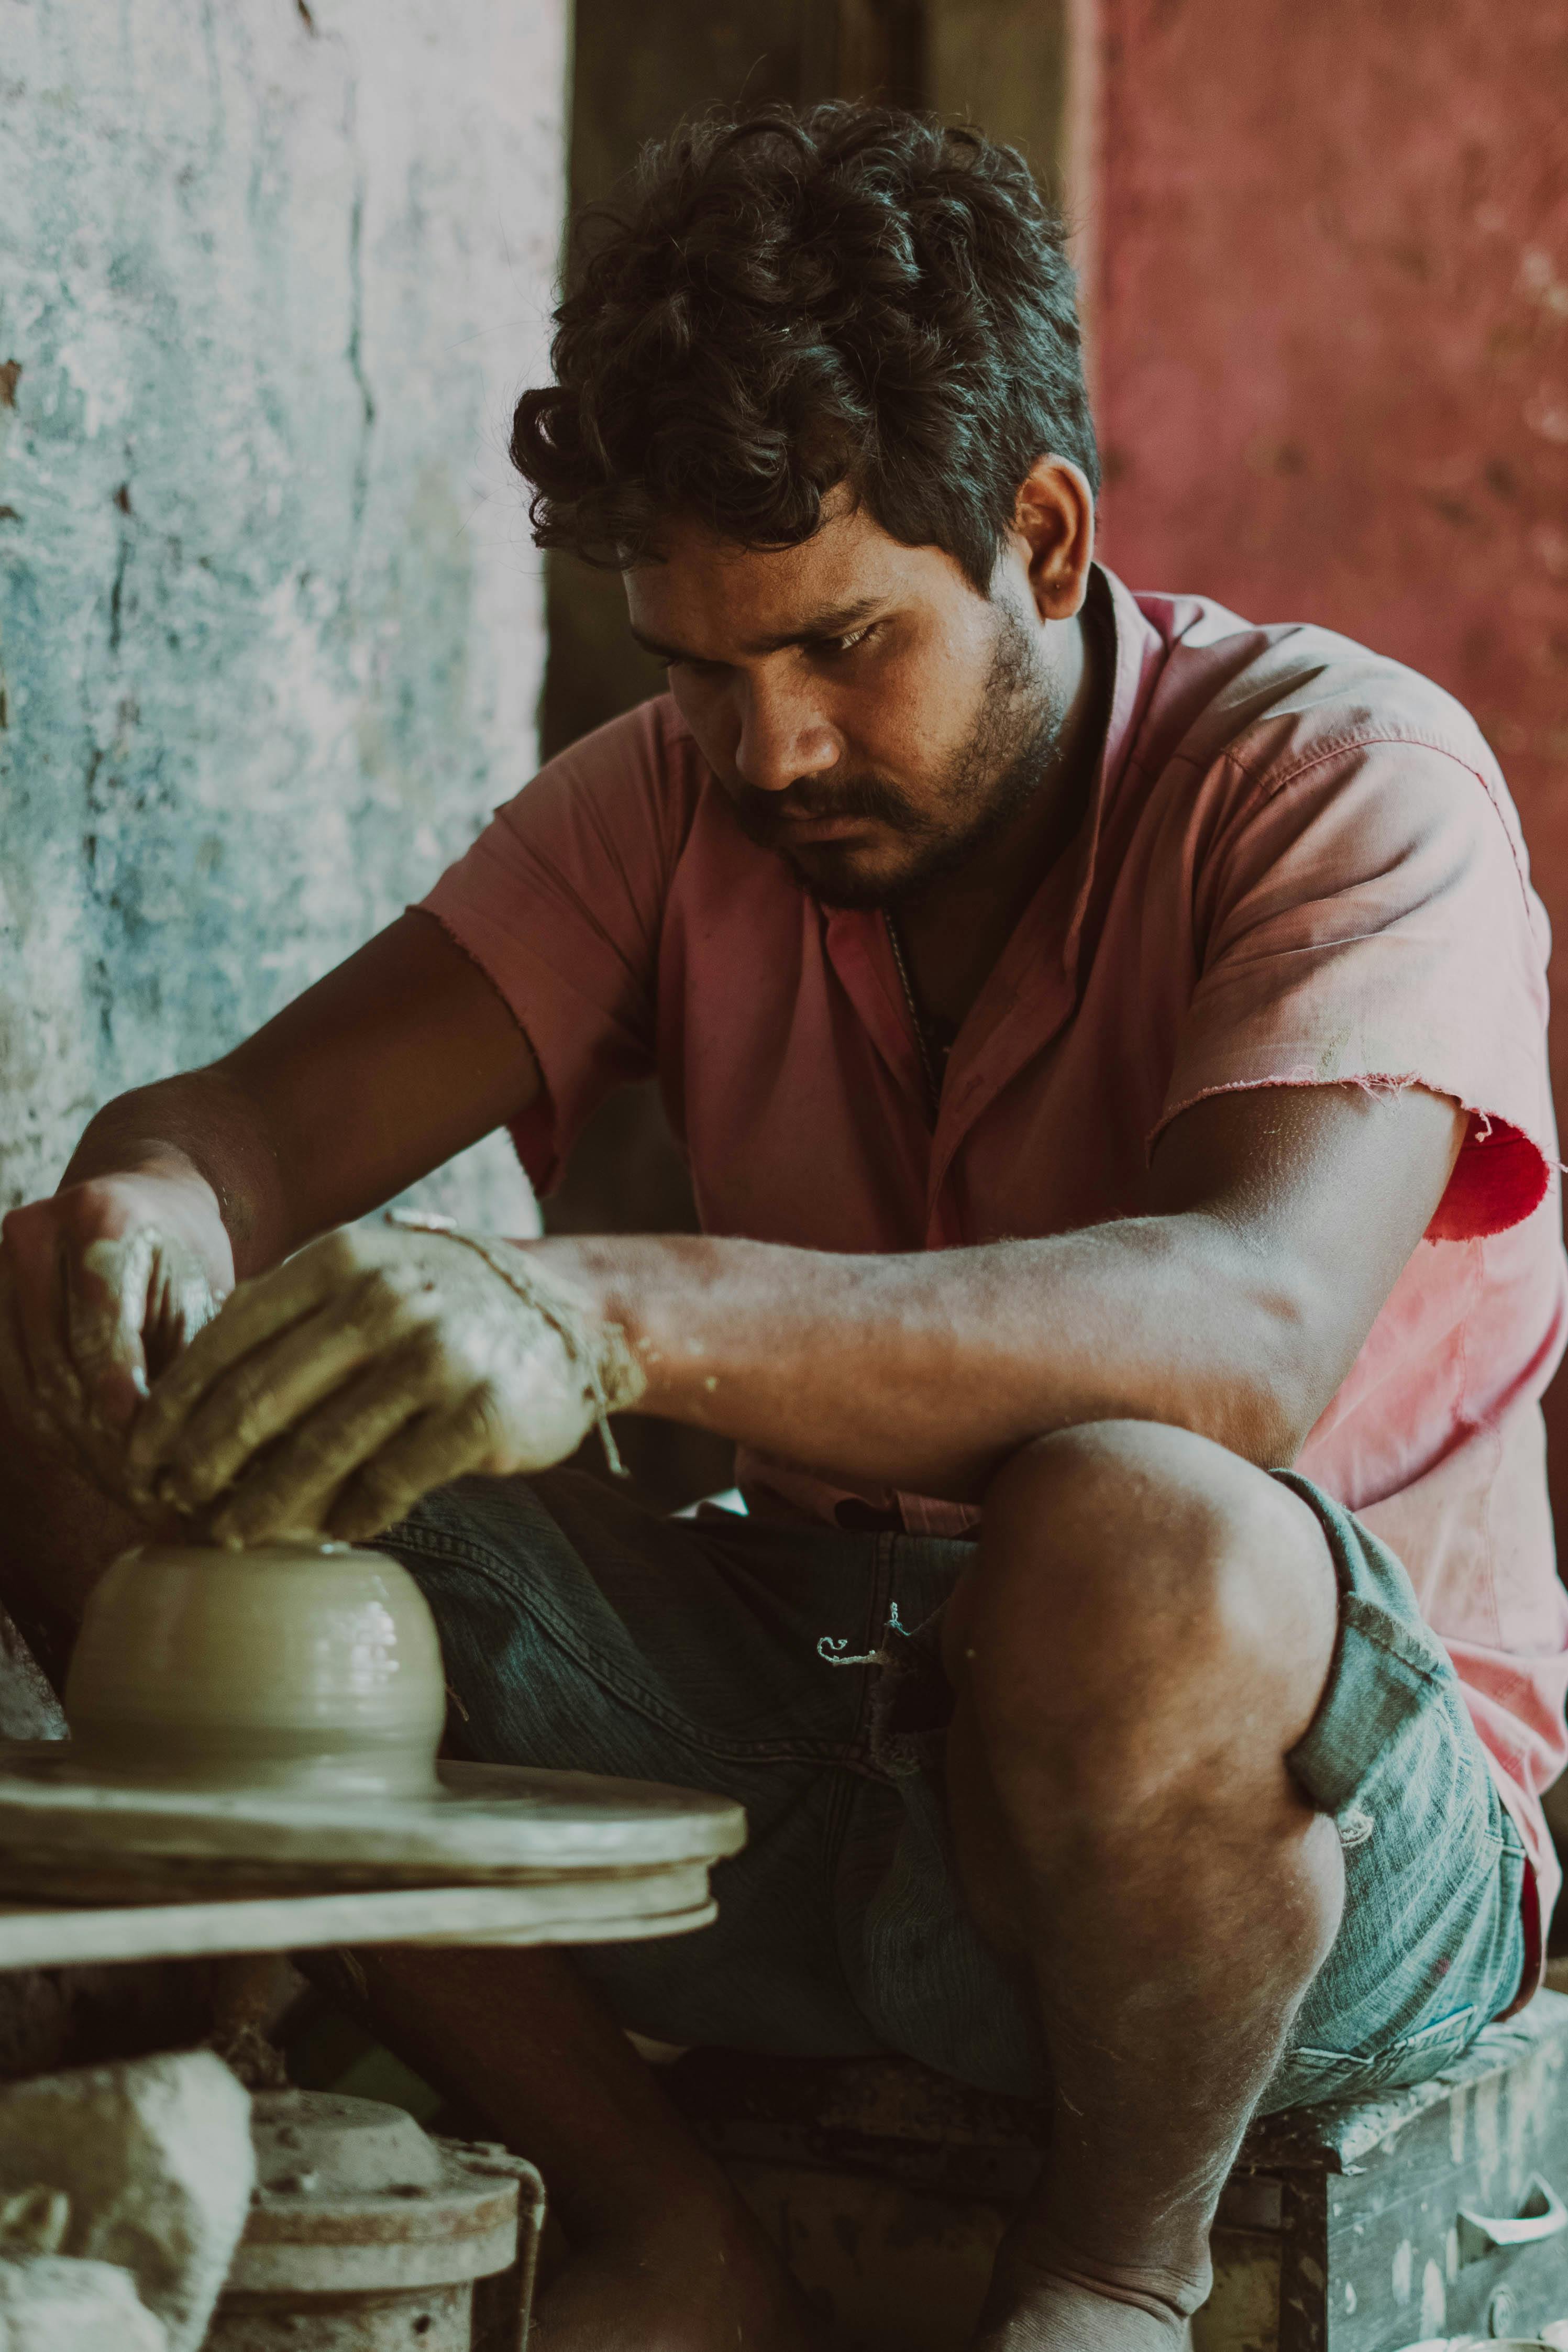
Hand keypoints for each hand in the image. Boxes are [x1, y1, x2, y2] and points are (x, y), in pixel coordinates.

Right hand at [0, 1170, 230, 1496]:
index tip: (142, 1441)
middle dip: (102, 1431)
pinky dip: (55, 1430)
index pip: (99, 1315)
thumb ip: (189, 1355)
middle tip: (148, 1490)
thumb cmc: (185, 1257)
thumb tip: (190, 1446)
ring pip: (30, 1381)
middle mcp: (37, 1231)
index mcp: (101, 1215)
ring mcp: (0, 1265)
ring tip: (130, 1491)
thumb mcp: (201, 1291)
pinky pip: (13, 1385)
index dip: (118, 1381)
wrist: (141, 1208)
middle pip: (58, 1356)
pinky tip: (96, 1467)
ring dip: (79, 1443)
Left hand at [125, 1220, 644, 1545]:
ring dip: (264, 1504)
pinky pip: (392, 1483)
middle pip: (262, 1398)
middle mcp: (386, 1299)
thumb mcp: (365, 1277)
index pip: (228, 1337)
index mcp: (342, 1260)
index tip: (139, 1456)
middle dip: (202, 1462)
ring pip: (319, 1450)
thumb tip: (184, 1393)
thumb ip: (287, 1316)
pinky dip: (354, 1514)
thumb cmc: (442, 1306)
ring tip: (230, 1533)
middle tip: (171, 1504)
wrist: (569, 1318)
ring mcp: (437, 1356)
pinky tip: (335, 1529)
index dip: (173, 1405)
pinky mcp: (481, 1414)